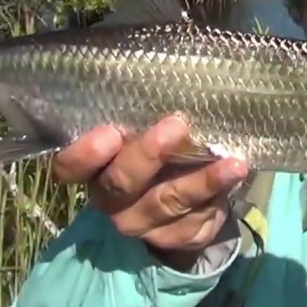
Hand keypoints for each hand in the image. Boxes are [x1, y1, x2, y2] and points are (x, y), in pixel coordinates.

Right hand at [52, 113, 248, 267]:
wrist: (181, 203)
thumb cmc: (157, 149)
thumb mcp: (144, 128)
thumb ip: (144, 112)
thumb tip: (171, 69)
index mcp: (94, 169)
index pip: (70, 167)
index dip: (85, 153)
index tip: (110, 130)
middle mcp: (112, 201)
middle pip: (122, 182)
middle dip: (149, 154)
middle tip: (177, 124)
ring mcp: (144, 224)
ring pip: (169, 202)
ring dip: (202, 180)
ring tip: (232, 163)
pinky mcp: (177, 238)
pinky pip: (196, 219)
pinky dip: (218, 196)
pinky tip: (235, 176)